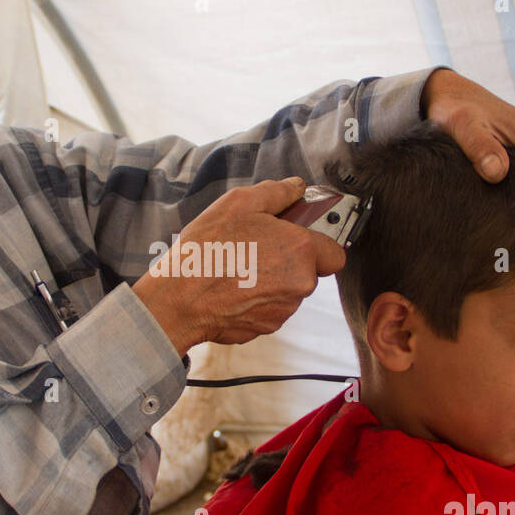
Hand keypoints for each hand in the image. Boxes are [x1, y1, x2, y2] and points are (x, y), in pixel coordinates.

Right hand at [132, 176, 344, 354]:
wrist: (179, 300)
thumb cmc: (208, 249)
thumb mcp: (238, 203)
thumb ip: (276, 192)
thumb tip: (297, 187)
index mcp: (300, 250)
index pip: (335, 254)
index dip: (318, 245)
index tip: (298, 240)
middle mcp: (300, 283)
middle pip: (308, 272)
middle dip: (288, 262)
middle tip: (256, 249)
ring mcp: (284, 309)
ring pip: (288, 292)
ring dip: (272, 281)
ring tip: (238, 269)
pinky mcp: (266, 327)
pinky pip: (269, 309)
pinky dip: (255, 300)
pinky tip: (231, 289)